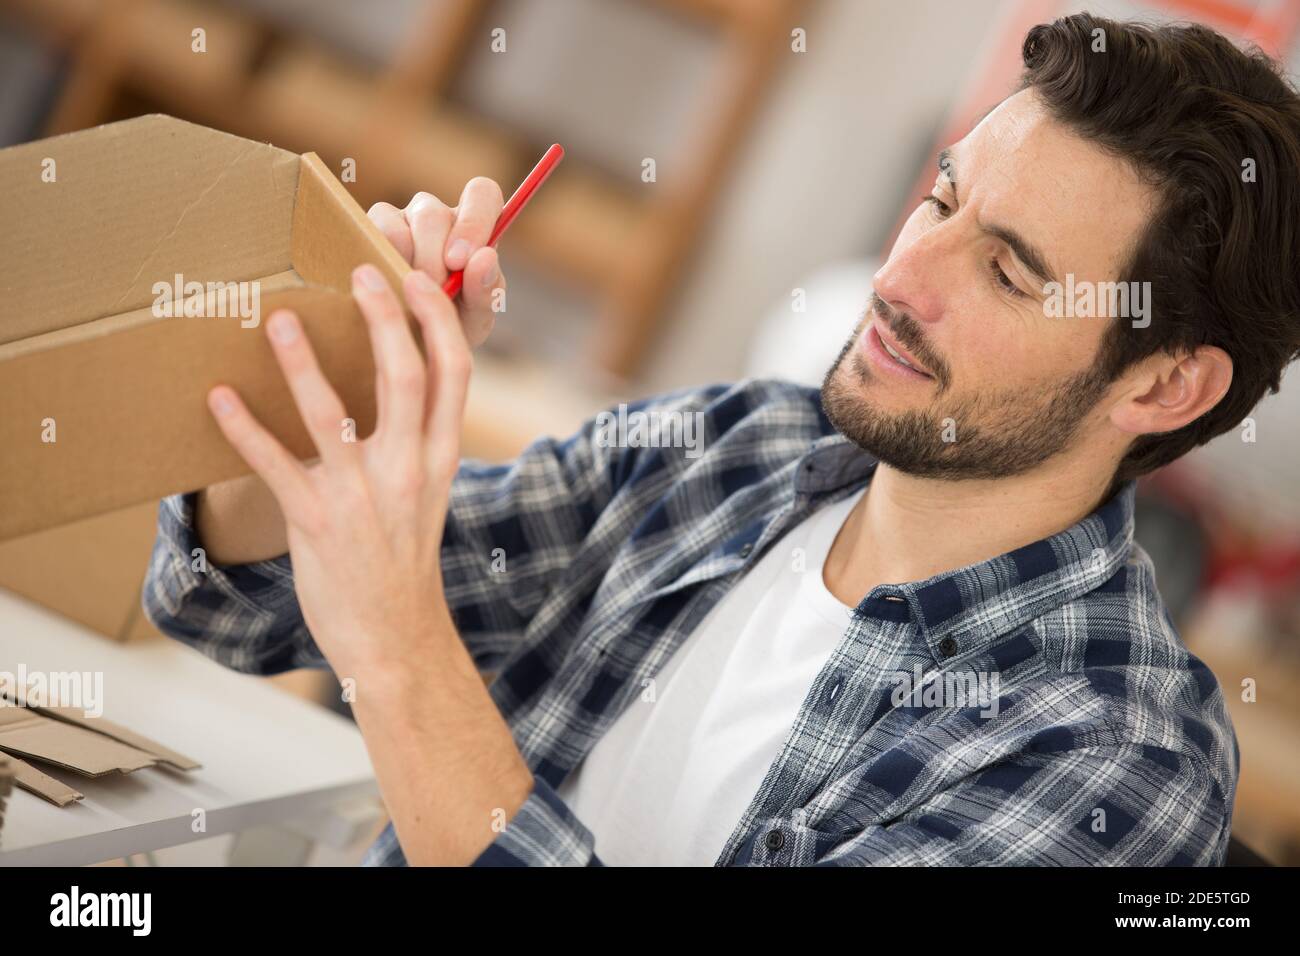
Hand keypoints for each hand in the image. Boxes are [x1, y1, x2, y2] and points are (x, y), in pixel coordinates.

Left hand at [205, 263, 470, 678]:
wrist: (395, 635)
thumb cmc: (406, 558)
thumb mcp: (430, 493)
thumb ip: (419, 438)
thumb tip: (399, 380)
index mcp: (441, 457)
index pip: (454, 374)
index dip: (438, 320)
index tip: (418, 280)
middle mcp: (409, 468)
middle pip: (404, 375)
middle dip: (383, 317)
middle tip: (358, 273)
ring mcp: (363, 495)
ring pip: (333, 412)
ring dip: (301, 361)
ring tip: (277, 318)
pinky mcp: (317, 521)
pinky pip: (277, 464)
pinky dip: (244, 428)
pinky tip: (219, 397)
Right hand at [368, 178, 506, 348]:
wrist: (417, 342)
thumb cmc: (455, 323)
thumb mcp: (477, 316)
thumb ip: (486, 289)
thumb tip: (485, 258)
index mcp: (473, 224)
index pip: (482, 194)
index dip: (472, 221)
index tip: (460, 261)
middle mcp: (438, 214)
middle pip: (432, 214)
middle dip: (432, 258)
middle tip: (432, 292)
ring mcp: (402, 218)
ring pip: (397, 224)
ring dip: (406, 263)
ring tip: (411, 295)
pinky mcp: (371, 228)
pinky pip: (373, 233)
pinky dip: (382, 263)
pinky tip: (390, 287)